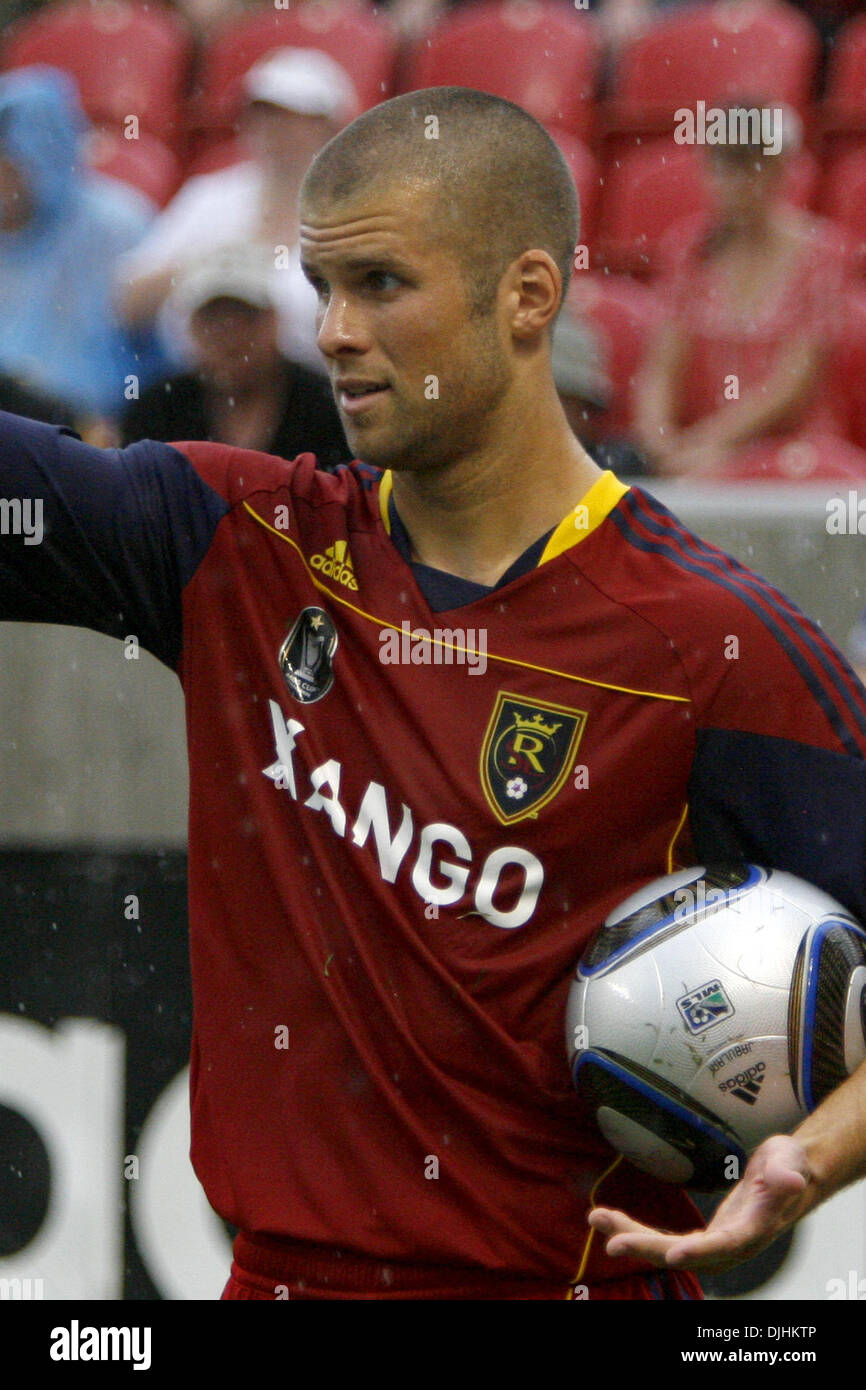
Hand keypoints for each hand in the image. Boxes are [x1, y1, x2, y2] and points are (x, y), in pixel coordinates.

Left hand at [588, 1135, 812, 1272]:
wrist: (789, 1179)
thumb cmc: (790, 1167)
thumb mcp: (791, 1162)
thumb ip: (787, 1173)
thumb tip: (790, 1179)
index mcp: (754, 1229)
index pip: (725, 1245)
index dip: (700, 1251)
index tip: (673, 1253)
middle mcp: (733, 1246)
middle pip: (688, 1253)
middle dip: (649, 1249)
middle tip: (613, 1245)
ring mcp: (716, 1245)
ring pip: (670, 1249)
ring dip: (633, 1238)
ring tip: (598, 1220)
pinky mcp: (703, 1239)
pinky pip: (666, 1239)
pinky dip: (636, 1230)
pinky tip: (610, 1220)